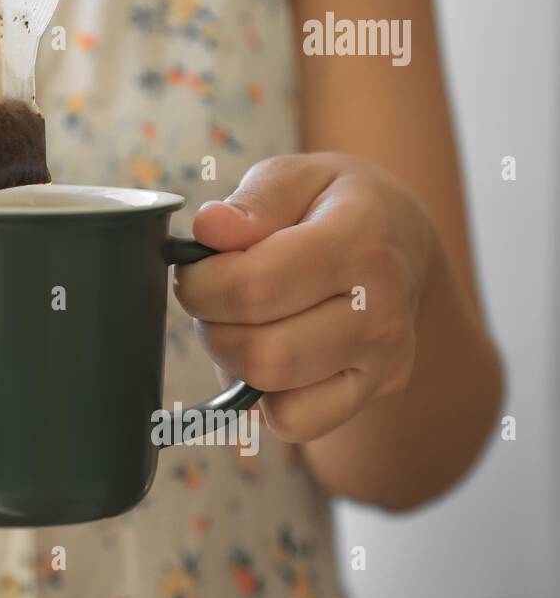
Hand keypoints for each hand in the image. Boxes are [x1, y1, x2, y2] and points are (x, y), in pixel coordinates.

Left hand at [174, 153, 437, 442]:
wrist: (402, 237)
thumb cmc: (333, 203)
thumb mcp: (296, 175)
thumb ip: (252, 202)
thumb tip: (209, 229)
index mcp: (360, 238)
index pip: (257, 286)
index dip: (202, 285)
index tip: (194, 270)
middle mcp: (382, 305)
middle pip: (263, 352)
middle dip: (211, 327)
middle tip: (211, 299)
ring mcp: (386, 355)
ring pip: (276, 391)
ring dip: (232, 360)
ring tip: (238, 322)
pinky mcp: (378, 387)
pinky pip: (298, 422)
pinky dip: (263, 398)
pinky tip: (266, 355)